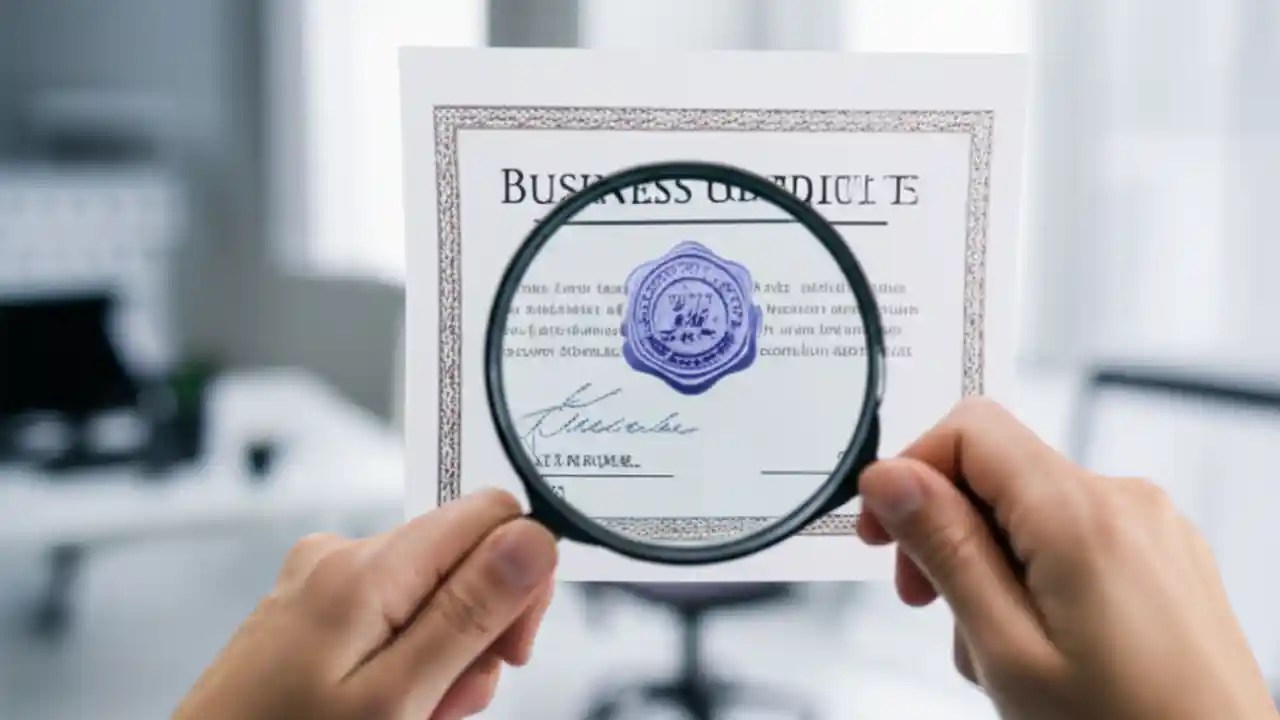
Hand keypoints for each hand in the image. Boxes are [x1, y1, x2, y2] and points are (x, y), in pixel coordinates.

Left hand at [175, 490, 557, 719]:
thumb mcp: (397, 698)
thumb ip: (470, 612)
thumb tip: (534, 535)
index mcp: (365, 568)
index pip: (492, 513)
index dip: (522, 579)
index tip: (510, 649)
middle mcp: (340, 556)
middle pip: (464, 559)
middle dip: (477, 632)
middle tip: (448, 701)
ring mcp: (320, 582)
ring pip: (432, 593)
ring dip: (442, 657)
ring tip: (410, 714)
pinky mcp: (309, 609)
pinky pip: (390, 614)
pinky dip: (404, 660)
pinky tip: (383, 705)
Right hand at [857, 398, 1278, 719]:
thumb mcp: (1007, 650)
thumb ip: (946, 550)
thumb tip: (890, 476)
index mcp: (1082, 515)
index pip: (970, 428)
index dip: (909, 471)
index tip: (882, 533)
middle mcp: (1126, 503)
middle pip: (997, 471)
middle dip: (946, 530)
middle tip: (925, 604)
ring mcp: (1153, 530)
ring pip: (1029, 512)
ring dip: (989, 567)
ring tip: (996, 652)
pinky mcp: (1164, 558)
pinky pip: (1073, 539)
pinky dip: (1036, 578)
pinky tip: (1040, 646)